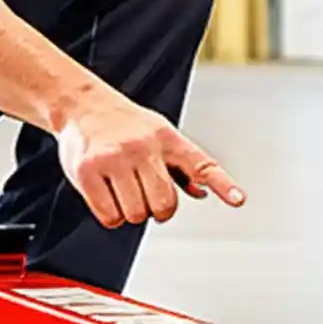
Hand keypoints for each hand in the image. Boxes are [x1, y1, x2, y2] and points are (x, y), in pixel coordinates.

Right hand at [57, 100, 246, 227]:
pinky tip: (107, 195)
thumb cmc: (126, 126)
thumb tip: (204, 192)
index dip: (223, 184)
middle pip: (164, 205)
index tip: (239, 200)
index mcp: (167, 138)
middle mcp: (142, 146)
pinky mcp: (87, 171)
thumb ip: (184, 166)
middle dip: (157, 210)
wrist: (83, 106)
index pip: (201, 165)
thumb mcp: (160, 136)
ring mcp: (113, 158)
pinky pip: (110, 217)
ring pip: (136, 215)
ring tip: (123, 190)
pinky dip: (111, 216)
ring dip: (131, 213)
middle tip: (146, 195)